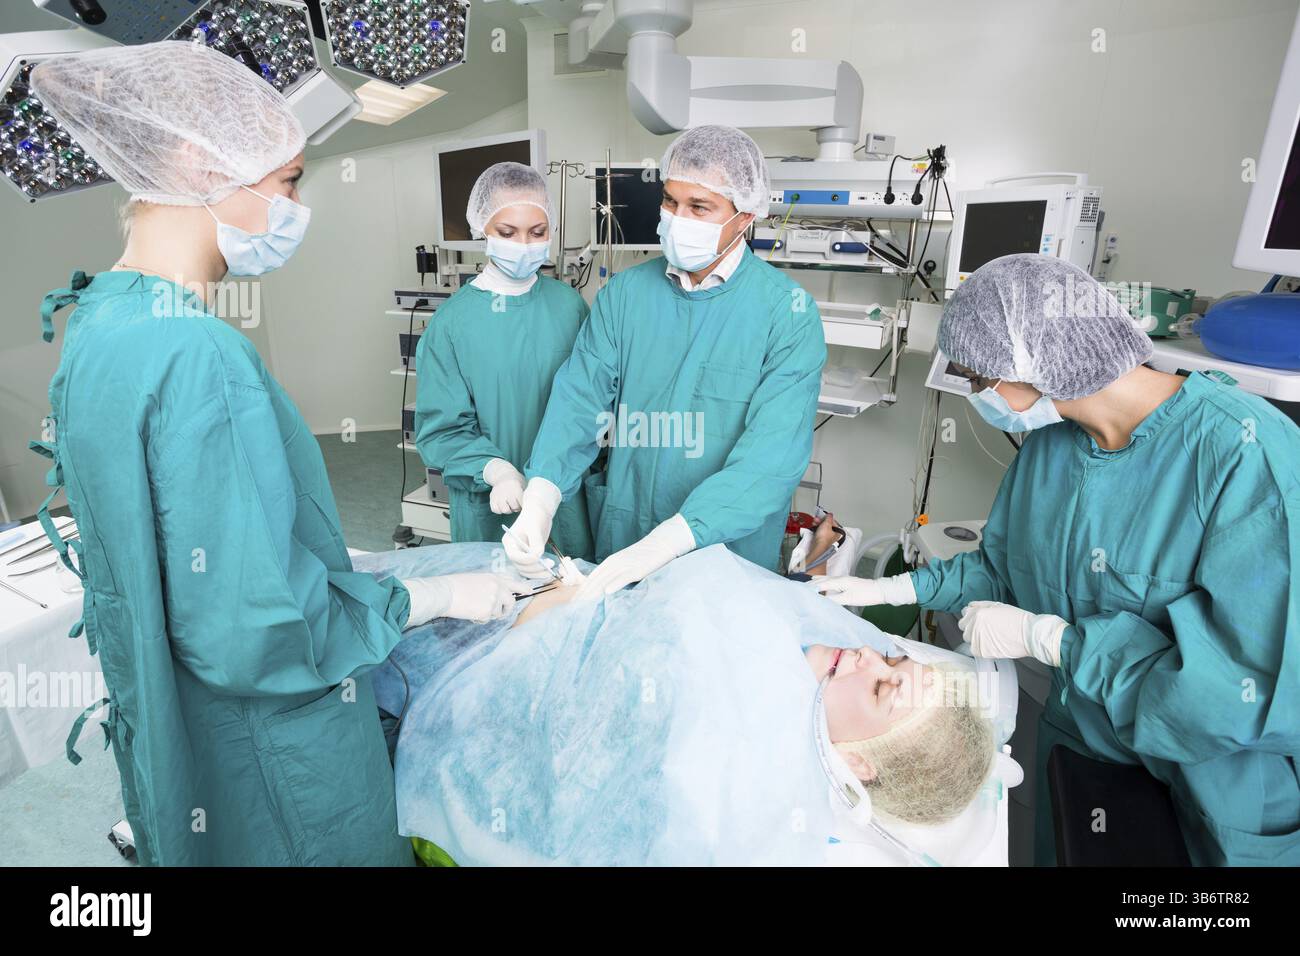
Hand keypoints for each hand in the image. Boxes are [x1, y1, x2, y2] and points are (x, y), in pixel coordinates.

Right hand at [401, 573, 516, 627]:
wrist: (445, 592)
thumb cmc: (455, 585)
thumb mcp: (476, 579)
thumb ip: (489, 585)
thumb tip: (497, 595)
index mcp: (494, 577)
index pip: (514, 582)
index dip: (522, 587)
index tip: (529, 591)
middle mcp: (497, 587)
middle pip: (511, 601)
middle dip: (507, 609)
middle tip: (501, 613)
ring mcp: (494, 599)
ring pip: (498, 613)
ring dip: (489, 614)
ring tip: (473, 609)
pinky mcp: (488, 611)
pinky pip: (487, 619)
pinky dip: (479, 619)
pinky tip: (469, 613)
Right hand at [483, 459, 524, 514]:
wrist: (503, 474)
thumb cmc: (517, 481)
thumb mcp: (524, 483)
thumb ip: (527, 493)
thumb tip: (533, 504)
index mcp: (516, 487)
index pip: (521, 502)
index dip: (524, 504)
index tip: (525, 503)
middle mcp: (506, 491)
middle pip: (514, 507)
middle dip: (517, 508)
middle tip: (518, 504)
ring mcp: (498, 495)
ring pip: (504, 510)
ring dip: (509, 510)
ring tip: (510, 505)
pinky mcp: (492, 498)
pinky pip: (495, 509)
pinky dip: (499, 510)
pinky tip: (503, 505)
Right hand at [502, 477, 560, 578]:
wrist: (540, 512)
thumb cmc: (535, 516)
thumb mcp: (535, 528)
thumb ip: (536, 543)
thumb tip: (537, 557)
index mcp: (509, 542)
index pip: (514, 556)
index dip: (526, 560)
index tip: (538, 558)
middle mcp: (513, 550)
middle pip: (520, 566)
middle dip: (534, 569)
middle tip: (548, 567)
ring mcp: (521, 555)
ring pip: (526, 570)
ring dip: (538, 573)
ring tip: (551, 570)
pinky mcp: (529, 557)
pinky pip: (532, 569)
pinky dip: (540, 572)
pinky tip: (550, 570)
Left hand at [575, 515, 694, 600]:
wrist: (659, 544)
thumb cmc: (642, 556)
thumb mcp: (625, 564)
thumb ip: (614, 575)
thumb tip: (604, 588)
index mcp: (609, 563)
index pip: (591, 579)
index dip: (581, 591)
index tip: (571, 602)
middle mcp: (614, 563)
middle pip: (595, 581)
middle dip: (583, 595)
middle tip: (572, 608)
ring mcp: (625, 566)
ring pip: (605, 580)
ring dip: (593, 593)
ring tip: (583, 604)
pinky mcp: (636, 569)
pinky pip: (623, 578)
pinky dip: (615, 584)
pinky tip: (607, 592)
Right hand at [809, 572, 915, 606]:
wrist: (879, 590)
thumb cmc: (865, 595)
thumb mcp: (849, 599)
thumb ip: (835, 599)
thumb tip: (822, 601)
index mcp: (839, 581)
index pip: (821, 584)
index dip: (810, 588)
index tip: (800, 591)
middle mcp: (839, 578)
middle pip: (821, 580)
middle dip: (810, 584)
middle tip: (800, 588)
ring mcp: (842, 579)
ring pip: (825, 579)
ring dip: (816, 582)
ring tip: (807, 584)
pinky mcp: (845, 582)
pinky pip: (830, 581)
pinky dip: (822, 582)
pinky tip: (821, 584)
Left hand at [957, 600, 1066, 665]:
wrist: (1029, 635)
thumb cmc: (1018, 620)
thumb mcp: (998, 606)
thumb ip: (981, 605)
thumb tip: (970, 606)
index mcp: (978, 613)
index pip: (964, 615)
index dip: (972, 618)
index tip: (979, 622)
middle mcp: (974, 625)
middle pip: (964, 628)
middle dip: (972, 628)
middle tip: (987, 630)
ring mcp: (977, 638)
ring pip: (968, 640)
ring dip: (976, 639)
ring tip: (992, 638)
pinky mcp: (981, 651)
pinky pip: (975, 651)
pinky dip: (982, 649)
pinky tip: (993, 645)